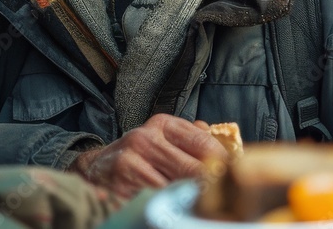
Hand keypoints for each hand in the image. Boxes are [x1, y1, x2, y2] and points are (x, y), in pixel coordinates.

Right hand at [68, 114, 226, 197]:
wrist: (95, 169)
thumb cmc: (138, 155)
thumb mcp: (163, 138)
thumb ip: (193, 138)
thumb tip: (229, 143)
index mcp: (161, 124)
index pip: (204, 143)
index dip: (225, 164)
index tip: (236, 179)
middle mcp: (145, 139)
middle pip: (194, 170)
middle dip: (211, 187)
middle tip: (223, 200)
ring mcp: (131, 163)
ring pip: (177, 189)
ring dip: (190, 200)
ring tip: (200, 206)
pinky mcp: (122, 186)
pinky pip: (157, 202)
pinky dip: (169, 207)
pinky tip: (174, 209)